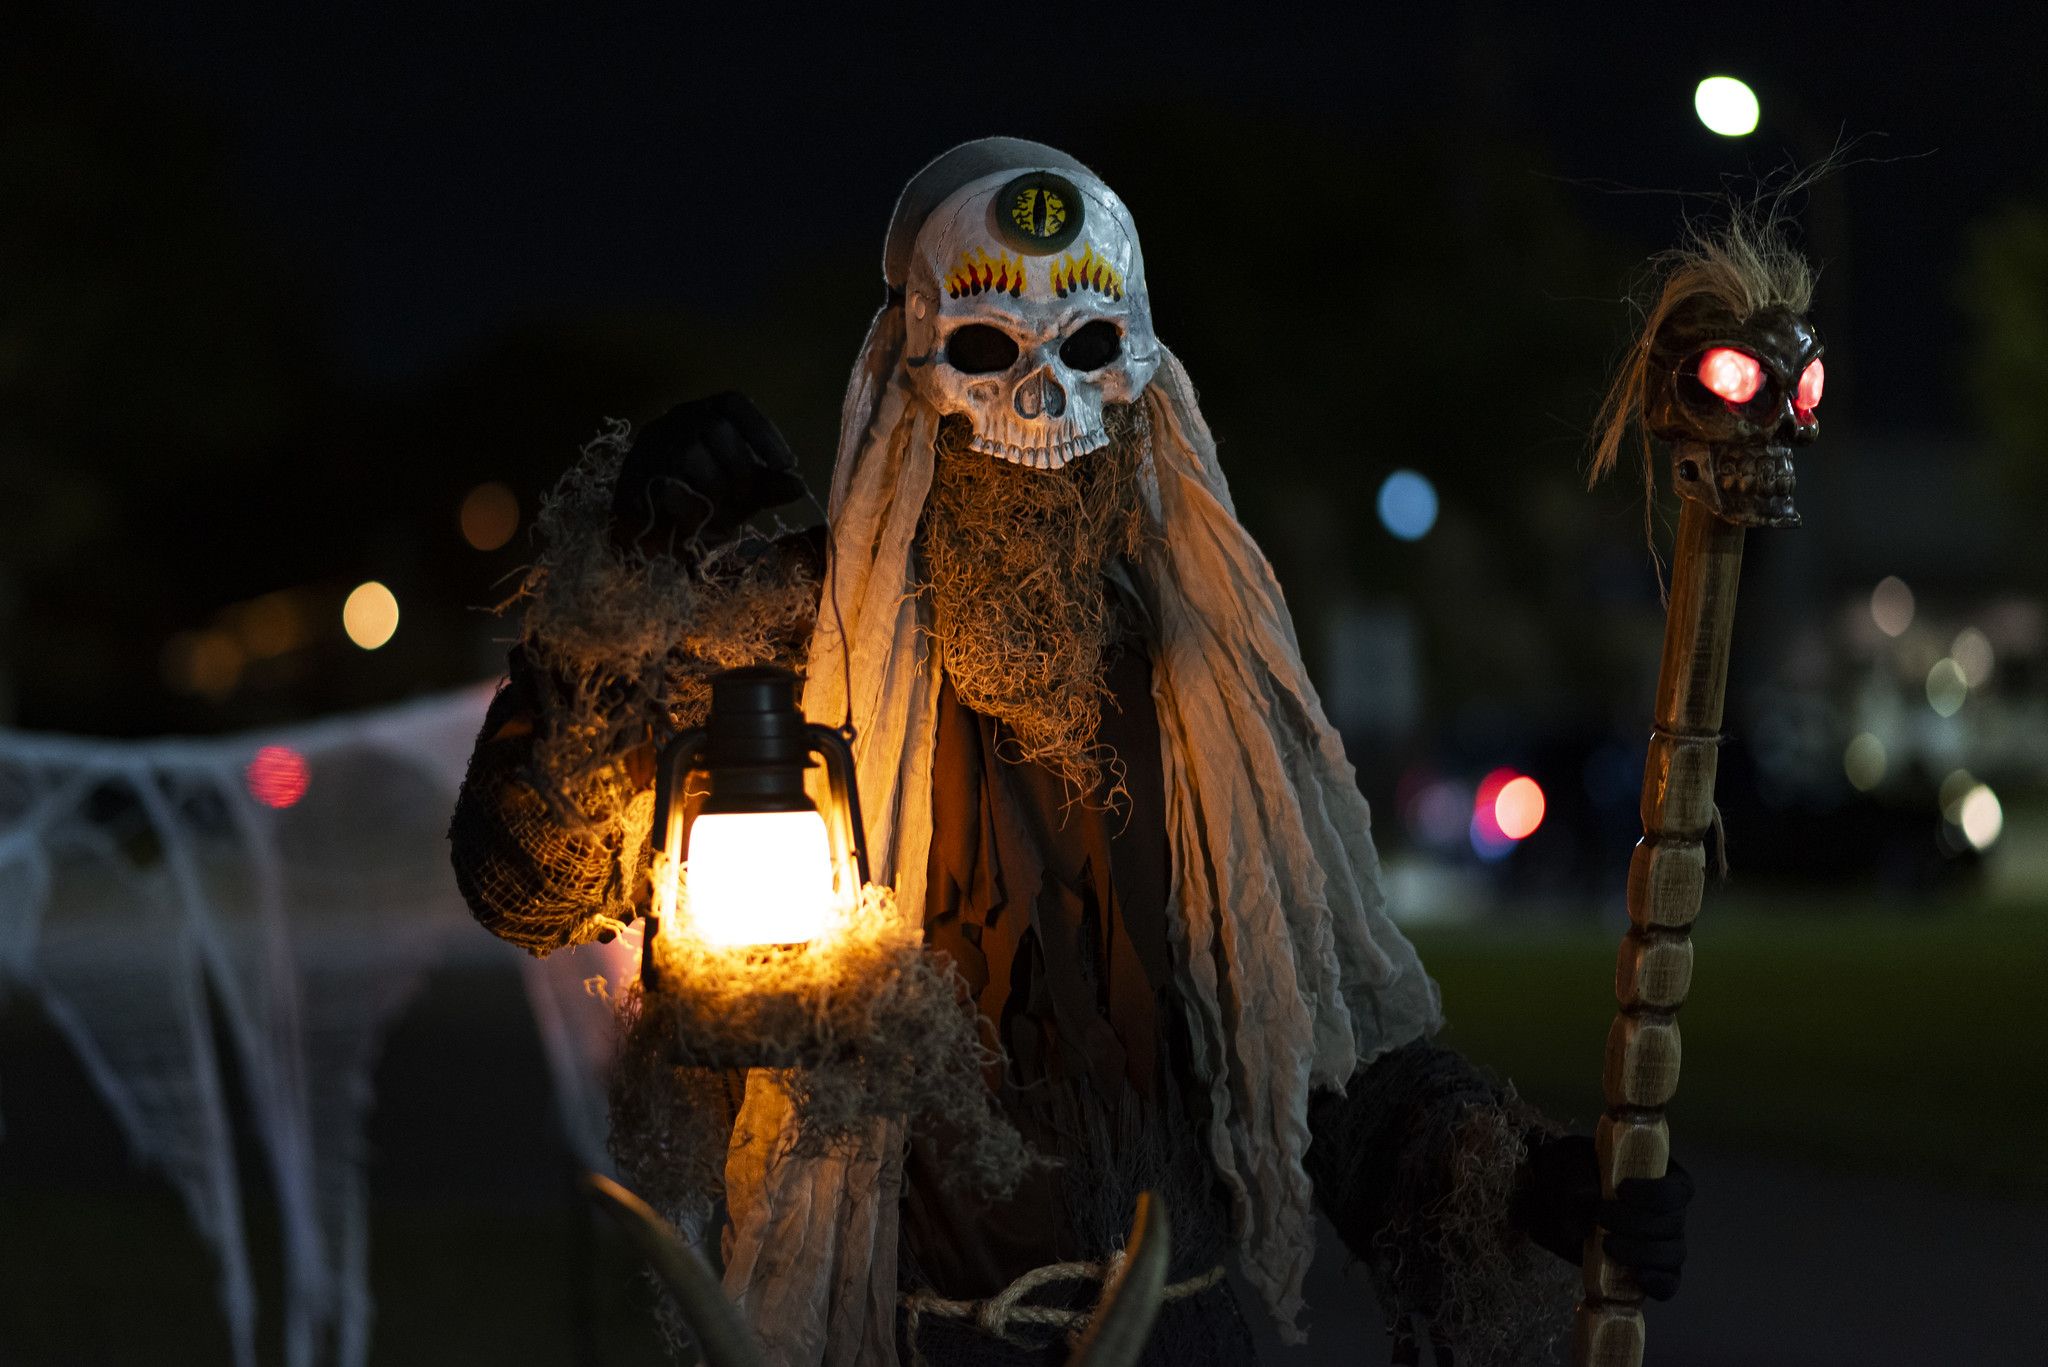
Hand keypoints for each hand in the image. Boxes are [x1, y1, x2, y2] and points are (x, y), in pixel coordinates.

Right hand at [609, 391, 808, 552]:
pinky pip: (667, 484)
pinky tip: (698, 523)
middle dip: (739, 468)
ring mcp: (651, 445)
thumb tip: (798, 486)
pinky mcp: (633, 474)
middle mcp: (675, 421)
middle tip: (745, 499)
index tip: (787, 465)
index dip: (763, 432)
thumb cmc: (700, 501)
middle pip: (715, 427)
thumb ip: (766, 487)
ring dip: (713, 488)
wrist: (648, 532)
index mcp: (704, 415)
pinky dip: (690, 508)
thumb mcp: (741, 493)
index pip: (734, 404)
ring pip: (690, 453)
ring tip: (719, 513)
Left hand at [1510, 1132, 1691, 1300]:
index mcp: (1662, 1179)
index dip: (1654, 1193)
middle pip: (1673, 1224)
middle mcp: (1671, 1213)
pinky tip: (1639, 1277)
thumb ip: (1577, 1176)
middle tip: (1600, 1218)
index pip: (1677, 1190)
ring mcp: (1664, 1244)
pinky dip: (1658, 1283)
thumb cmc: (1574, 1176)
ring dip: (1641, 1253)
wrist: (1560, 1205)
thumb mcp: (1570, 1164)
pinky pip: (1668, 1282)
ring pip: (1673, 1254)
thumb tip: (1586, 1196)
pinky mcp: (1652, 1270)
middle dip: (1636, 1223)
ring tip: (1607, 1246)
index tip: (1622, 1191)